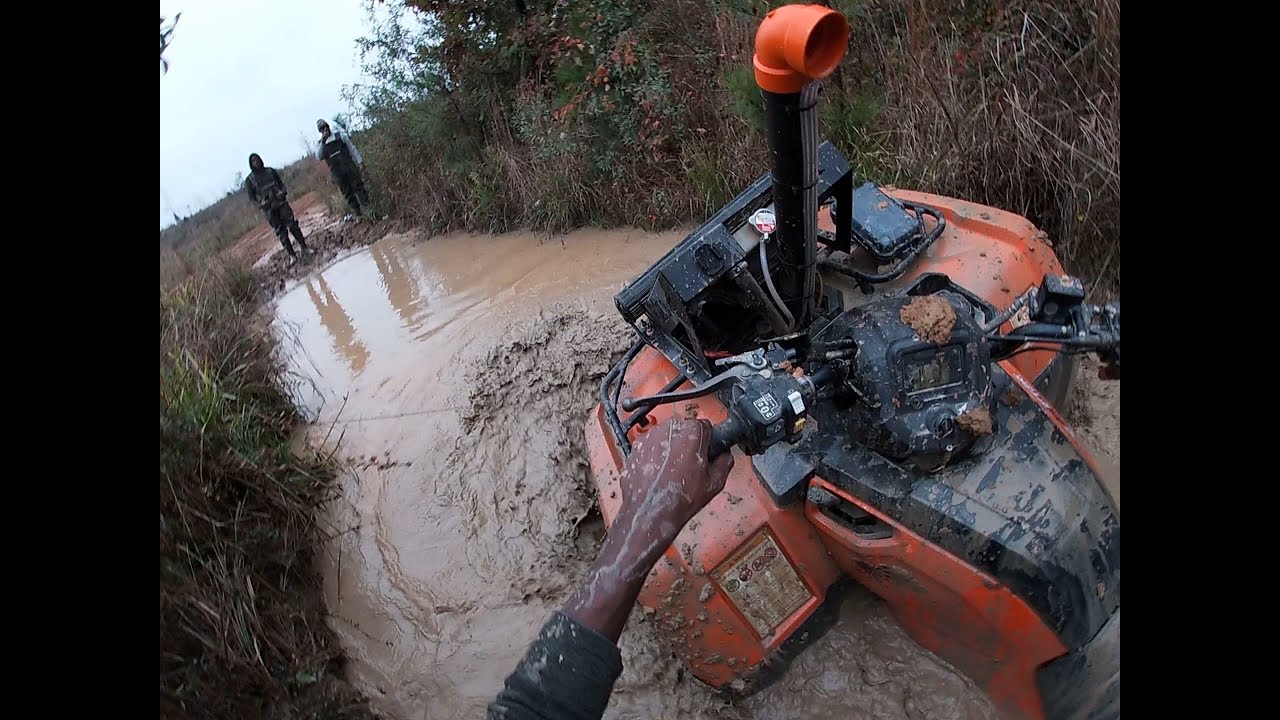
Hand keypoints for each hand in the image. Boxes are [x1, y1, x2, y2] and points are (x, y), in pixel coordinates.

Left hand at [617, 417, 732, 534]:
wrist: (650, 512)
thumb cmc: (680, 499)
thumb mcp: (715, 483)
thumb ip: (725, 461)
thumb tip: (724, 455)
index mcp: (692, 431)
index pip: (705, 427)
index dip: (707, 442)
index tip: (704, 453)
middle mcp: (670, 428)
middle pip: (684, 430)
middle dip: (688, 444)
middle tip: (689, 466)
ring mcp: (650, 436)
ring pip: (666, 437)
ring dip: (670, 449)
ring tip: (672, 473)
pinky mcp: (636, 446)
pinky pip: (650, 446)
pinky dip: (654, 456)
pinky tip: (658, 474)